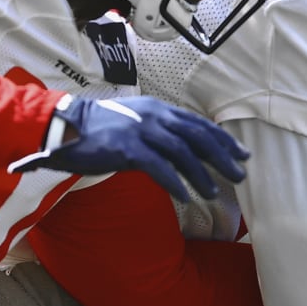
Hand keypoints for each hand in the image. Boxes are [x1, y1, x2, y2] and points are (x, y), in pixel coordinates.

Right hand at [9, 95, 249, 201]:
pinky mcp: (126, 147)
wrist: (65, 127)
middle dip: (221, 156)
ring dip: (200, 174)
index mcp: (159, 109)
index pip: (199, 124)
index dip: (223, 140)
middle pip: (197, 136)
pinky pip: (157, 166)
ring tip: (212, 192)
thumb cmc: (102, 130)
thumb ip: (161, 134)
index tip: (241, 154)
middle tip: (238, 174)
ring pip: (182, 152)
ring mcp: (140, 130)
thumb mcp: (137, 124)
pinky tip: (184, 196)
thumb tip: (189, 153)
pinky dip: (174, 182)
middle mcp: (154, 116)